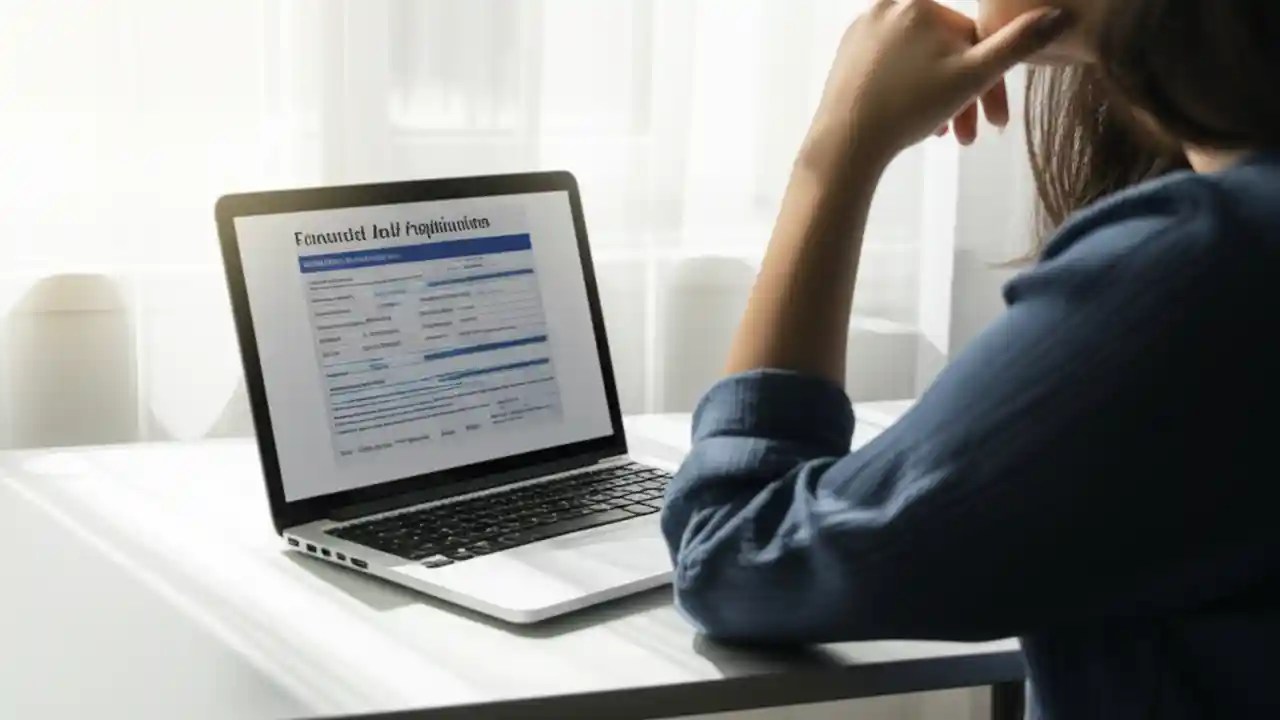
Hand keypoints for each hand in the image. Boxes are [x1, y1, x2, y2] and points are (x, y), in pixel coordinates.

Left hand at [800, 0, 1070, 172]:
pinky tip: (914, 122)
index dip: (990, 84)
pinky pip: (892, 68)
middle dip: (963, 96)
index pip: (974, 42)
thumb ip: (1017, 44)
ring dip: (939, 99)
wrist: (845, 143)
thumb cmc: (910, 109)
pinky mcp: (847, 53)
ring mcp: (863, 29)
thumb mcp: (974, 77)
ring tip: (942, 136)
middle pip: (945, 53)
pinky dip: (910, 92)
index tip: (995, 123)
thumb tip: (1062, 13)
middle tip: (968, 138)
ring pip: (920, 63)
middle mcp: (888, 6)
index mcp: (921, 4)